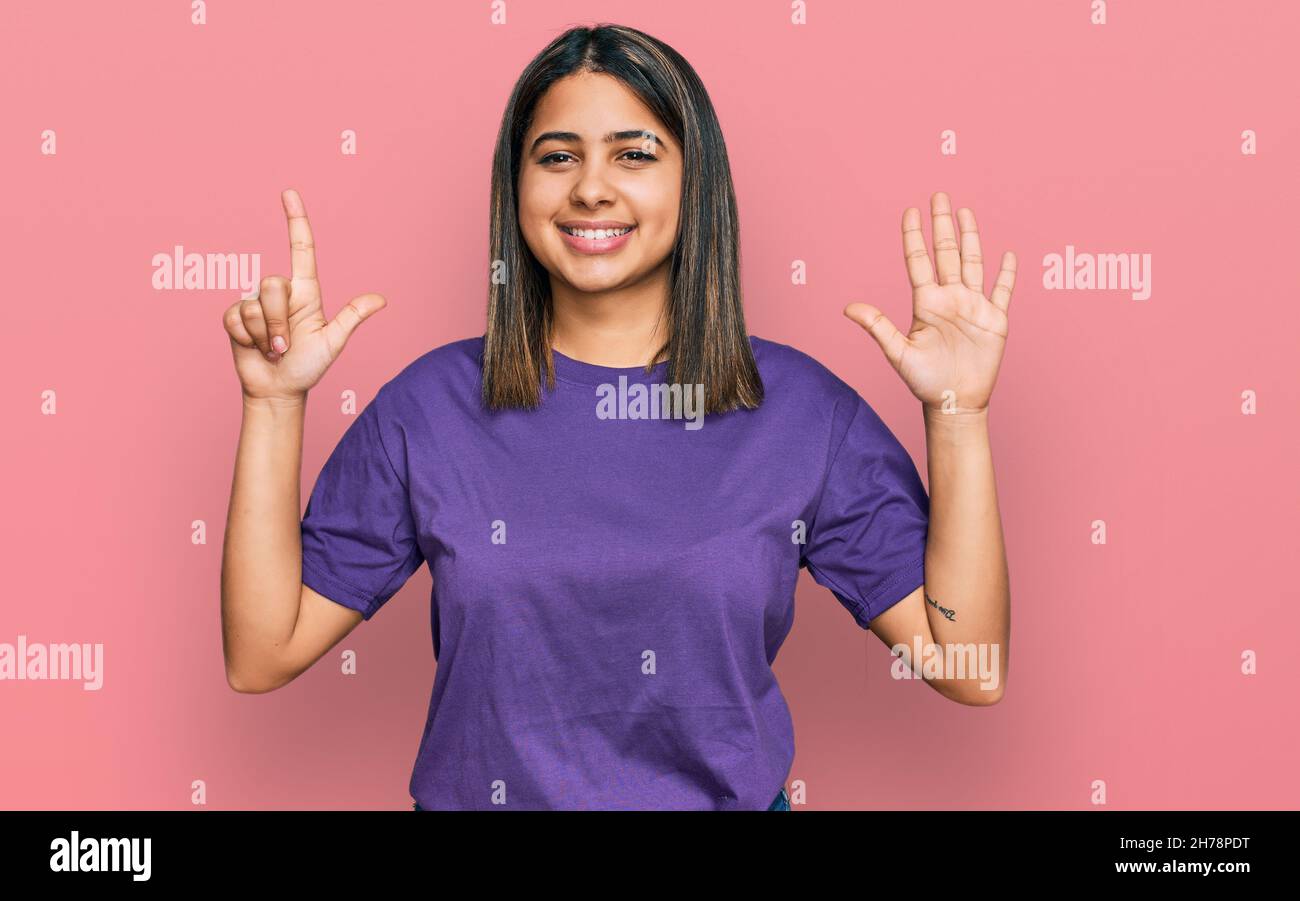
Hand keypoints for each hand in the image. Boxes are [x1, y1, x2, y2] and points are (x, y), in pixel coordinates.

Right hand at [221, 189, 386, 401]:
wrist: (278, 390)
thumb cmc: (308, 366)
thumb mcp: (333, 342)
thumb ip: (352, 317)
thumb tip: (381, 300)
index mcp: (306, 293)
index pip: (301, 249)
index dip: (295, 220)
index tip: (289, 193)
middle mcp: (280, 294)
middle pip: (272, 284)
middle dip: (279, 321)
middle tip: (286, 346)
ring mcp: (255, 304)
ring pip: (254, 305)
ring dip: (265, 335)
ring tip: (273, 349)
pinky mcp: (234, 318)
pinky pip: (235, 318)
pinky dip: (246, 338)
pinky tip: (253, 347)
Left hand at [844, 191, 1015, 414]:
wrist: (954, 402)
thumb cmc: (923, 381)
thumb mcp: (898, 352)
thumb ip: (877, 326)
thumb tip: (847, 308)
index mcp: (925, 302)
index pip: (918, 260)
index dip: (914, 235)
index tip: (910, 210)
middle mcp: (949, 298)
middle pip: (946, 253)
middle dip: (942, 224)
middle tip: (939, 196)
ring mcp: (973, 306)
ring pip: (973, 262)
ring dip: (971, 237)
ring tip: (966, 211)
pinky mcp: (995, 319)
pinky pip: (1002, 290)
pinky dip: (1006, 273)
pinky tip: (1007, 253)